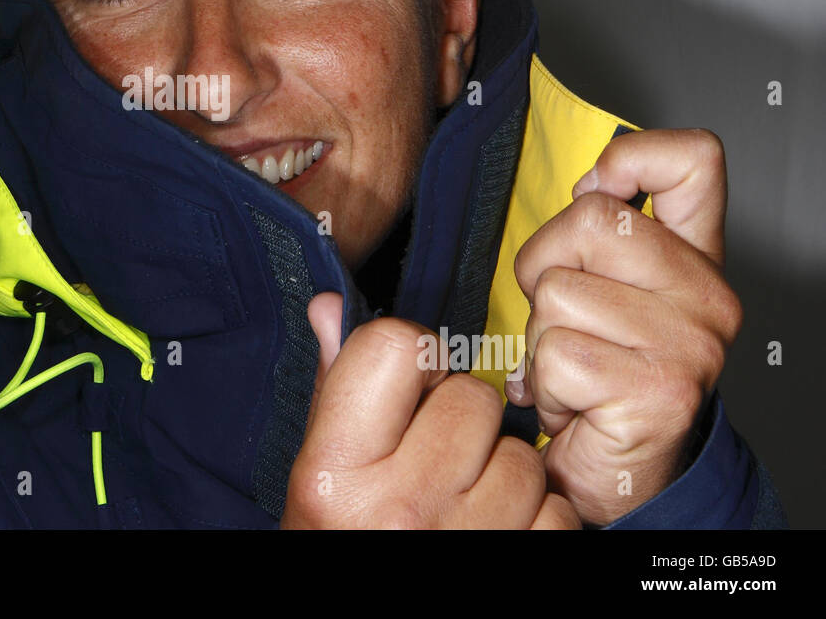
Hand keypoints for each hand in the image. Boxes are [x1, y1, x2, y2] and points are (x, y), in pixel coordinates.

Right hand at [281, 293, 578, 528]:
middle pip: (470, 397)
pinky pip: (557, 509)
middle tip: (433, 455)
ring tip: (462, 502)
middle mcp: (400, 509)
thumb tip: (333, 309)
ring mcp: (469, 544)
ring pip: (523, 454)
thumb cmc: (342, 545)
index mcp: (337, 473)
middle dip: (459, 417)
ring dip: (502, 470)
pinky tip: (493, 532)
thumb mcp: (320, 474)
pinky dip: (536, 518)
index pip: (397, 348)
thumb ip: (335, 391)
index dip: (411, 356)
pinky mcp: (523, 569)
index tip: (408, 383)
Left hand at [506, 128, 741, 524]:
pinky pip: (554, 354)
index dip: (630, 157)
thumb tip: (589, 180)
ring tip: (574, 369)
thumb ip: (603, 234)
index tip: (596, 190)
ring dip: (540, 338)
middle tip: (564, 318)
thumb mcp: (606, 292)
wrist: (622, 476)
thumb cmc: (601, 378)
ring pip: (557, 292)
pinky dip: (544, 384)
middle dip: (543, 267)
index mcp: (697, 260)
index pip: (693, 160)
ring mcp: (689, 344)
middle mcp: (707, 297)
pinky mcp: (658, 391)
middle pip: (588, 218)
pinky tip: (575, 402)